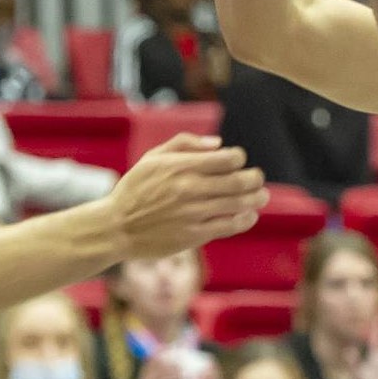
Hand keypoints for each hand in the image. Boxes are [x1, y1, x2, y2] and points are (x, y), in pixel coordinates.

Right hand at [106, 134, 267, 259]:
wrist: (116, 227)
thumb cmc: (136, 189)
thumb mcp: (153, 158)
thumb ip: (185, 143)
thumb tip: (219, 144)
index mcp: (180, 166)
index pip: (227, 159)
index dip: (239, 158)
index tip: (237, 161)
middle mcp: (189, 189)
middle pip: (239, 181)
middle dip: (255, 178)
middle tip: (258, 179)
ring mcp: (193, 213)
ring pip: (239, 204)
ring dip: (256, 199)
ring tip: (261, 196)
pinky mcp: (194, 235)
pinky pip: (229, 226)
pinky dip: (245, 219)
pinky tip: (249, 215)